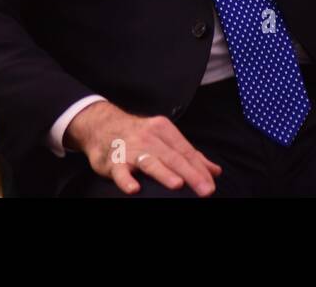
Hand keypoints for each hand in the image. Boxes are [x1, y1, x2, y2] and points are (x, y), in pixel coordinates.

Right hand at [64, 100, 222, 196]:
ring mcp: (130, 148)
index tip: (211, 185)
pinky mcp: (113, 161)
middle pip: (173, 157)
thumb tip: (214, 171)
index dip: (200, 169)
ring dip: (163, 172)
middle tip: (205, 190)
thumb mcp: (164, 138)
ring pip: (150, 161)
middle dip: (191, 174)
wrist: (102, 126)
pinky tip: (134, 189)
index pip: (186, 151)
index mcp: (164, 130)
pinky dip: (126, 180)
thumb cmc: (138, 135)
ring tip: (177, 184)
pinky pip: (120, 172)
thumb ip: (189, 155)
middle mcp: (149, 137)